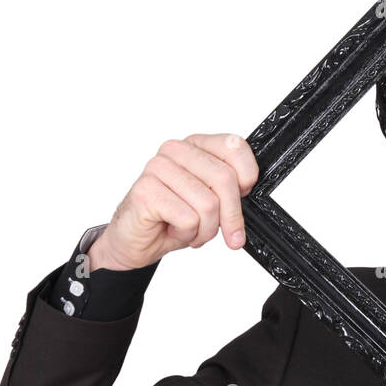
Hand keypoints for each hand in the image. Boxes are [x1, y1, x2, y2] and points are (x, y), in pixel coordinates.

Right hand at [87, 133, 259, 271]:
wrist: (135, 240)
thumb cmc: (173, 218)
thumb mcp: (212, 201)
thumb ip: (230, 189)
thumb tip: (250, 191)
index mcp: (196, 146)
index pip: (235, 146)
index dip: (247, 176)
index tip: (245, 196)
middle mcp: (176, 151)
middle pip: (225, 178)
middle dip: (231, 215)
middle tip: (227, 233)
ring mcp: (158, 168)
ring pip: (208, 204)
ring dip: (206, 229)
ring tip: (192, 230)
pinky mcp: (146, 191)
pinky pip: (188, 218)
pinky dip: (187, 233)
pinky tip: (173, 229)